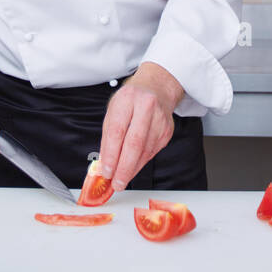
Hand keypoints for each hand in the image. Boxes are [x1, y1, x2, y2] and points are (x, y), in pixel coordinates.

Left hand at [98, 62, 184, 191]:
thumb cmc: (131, 100)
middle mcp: (146, 107)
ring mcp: (160, 119)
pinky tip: (134, 167)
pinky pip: (152, 152)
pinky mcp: (167, 130)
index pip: (117, 131)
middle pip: (134, 144)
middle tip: (116, 183)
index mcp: (127, 99)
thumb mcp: (113, 110)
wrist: (156, 88)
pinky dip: (141, 163)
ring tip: (122, 179)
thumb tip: (104, 163)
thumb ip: (108, 136)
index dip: (111, 155)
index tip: (106, 170)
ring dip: (132, 169)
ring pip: (145, 151)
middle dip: (124, 168)